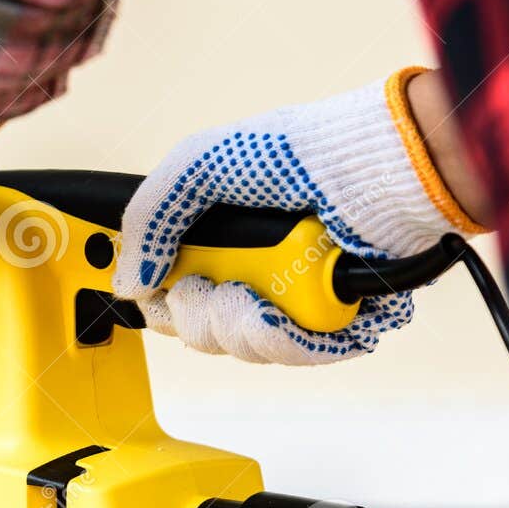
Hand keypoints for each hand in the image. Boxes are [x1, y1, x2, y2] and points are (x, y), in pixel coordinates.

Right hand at [113, 68, 484, 363]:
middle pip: (196, 330)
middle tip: (210, 282)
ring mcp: (292, 300)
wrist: (382, 168)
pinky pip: (289, 355)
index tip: (152, 293)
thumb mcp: (200, 164)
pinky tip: (282, 306)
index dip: (157, 301)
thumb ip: (150, 215)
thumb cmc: (302, 152)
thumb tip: (126, 282)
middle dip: (196, 313)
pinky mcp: (334, 324)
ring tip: (257, 286)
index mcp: (220, 239)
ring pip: (238, 348)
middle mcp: (253, 273)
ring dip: (238, 321)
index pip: (169, 294)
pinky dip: (282, 335)